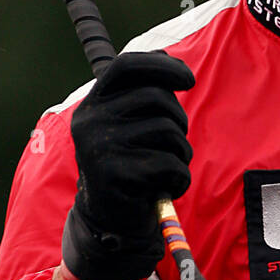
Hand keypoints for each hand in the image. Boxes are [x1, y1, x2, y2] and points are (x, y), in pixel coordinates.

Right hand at [62, 51, 194, 279]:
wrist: (111, 221)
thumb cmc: (130, 166)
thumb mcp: (130, 126)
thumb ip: (143, 94)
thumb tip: (166, 58)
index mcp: (93, 104)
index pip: (126, 66)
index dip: (162, 66)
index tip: (189, 80)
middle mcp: (90, 121)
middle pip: (157, 98)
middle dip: (179, 120)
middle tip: (174, 145)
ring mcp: (99, 148)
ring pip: (169, 132)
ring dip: (182, 152)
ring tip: (168, 168)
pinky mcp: (115, 175)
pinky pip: (171, 164)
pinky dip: (180, 178)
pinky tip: (167, 188)